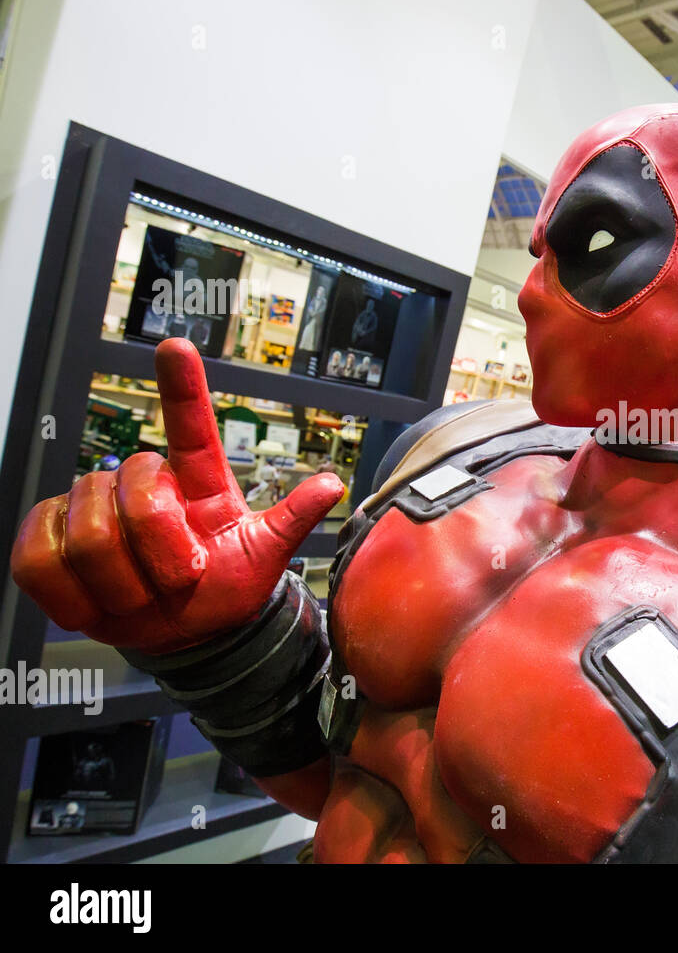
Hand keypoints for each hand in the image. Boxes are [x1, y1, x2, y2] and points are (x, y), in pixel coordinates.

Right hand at [11, 339, 343, 653]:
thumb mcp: (266, 556)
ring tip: (144, 594)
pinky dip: (72, 592)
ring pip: (89, 532)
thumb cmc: (226, 587)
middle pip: (136, 492)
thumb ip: (293, 519)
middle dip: (162, 549)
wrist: (188, 633)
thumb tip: (333, 483)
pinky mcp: (48, 538)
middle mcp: (143, 484)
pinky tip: (97, 600)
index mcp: (197, 481)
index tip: (177, 348)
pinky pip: (39, 558)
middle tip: (182, 580)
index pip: (190, 425)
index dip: (182, 386)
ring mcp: (91, 507)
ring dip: (123, 581)